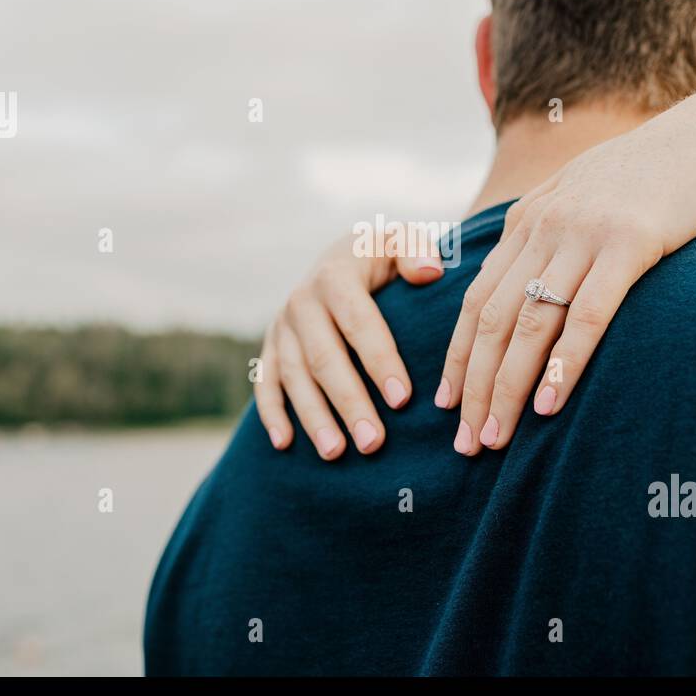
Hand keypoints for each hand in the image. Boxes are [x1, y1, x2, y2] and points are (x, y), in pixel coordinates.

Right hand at [256, 230, 444, 459]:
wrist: (340, 259)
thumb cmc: (383, 259)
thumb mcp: (402, 243)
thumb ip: (416, 251)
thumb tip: (430, 272)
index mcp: (335, 275)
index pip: (359, 322)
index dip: (380, 361)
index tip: (402, 399)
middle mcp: (302, 301)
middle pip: (324, 358)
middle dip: (348, 402)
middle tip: (373, 442)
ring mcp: (282, 327)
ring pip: (294, 377)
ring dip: (313, 417)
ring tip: (336, 453)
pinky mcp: (269, 347)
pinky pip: (265, 383)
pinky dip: (272, 413)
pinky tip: (285, 444)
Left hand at [439, 84, 695, 453]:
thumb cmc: (658, 176)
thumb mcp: (588, 197)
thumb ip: (553, 235)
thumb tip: (532, 285)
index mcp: (528, 218)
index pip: (475, 299)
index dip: (456, 356)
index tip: (446, 403)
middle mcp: (544, 225)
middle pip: (492, 319)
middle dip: (472, 386)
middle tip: (463, 442)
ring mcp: (585, 233)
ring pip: (530, 323)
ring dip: (506, 388)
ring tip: (494, 438)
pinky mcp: (631, 242)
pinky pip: (587, 314)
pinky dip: (564, 364)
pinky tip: (549, 404)